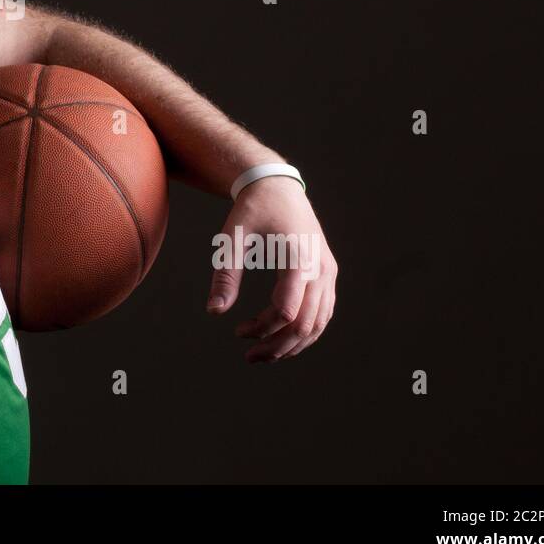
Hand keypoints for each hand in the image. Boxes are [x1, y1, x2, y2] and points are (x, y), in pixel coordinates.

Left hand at [205, 175, 337, 362]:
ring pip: (319, 323)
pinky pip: (323, 312)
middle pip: (305, 324)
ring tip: (263, 353)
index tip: (237, 330)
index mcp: (298, 259)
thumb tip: (214, 312)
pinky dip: (306, 331)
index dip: (261, 329)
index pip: (286, 311)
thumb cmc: (253, 210)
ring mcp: (328, 272)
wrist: (278, 187)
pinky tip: (281, 339)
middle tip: (250, 356)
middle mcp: (320, 268)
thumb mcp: (233, 237)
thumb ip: (225, 275)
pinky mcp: (327, 274)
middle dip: (277, 346)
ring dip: (293, 344)